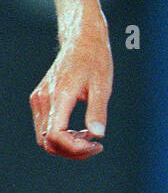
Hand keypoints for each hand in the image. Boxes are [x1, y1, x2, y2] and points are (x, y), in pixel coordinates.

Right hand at [30, 27, 112, 157]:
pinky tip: (81, 131)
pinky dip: (62, 136)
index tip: (96, 145)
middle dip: (72, 151)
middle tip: (96, 146)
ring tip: (90, 138)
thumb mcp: (102, 86)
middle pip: (48, 142)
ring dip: (67, 145)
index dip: (74, 148)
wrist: (82, 41)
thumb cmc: (95, 61)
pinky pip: (45, 128)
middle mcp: (43, 99)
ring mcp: (39, 99)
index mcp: (59, 96)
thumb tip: (98, 135)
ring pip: (45, 138)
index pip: (55, 136)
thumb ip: (98, 111)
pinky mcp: (40, 99)